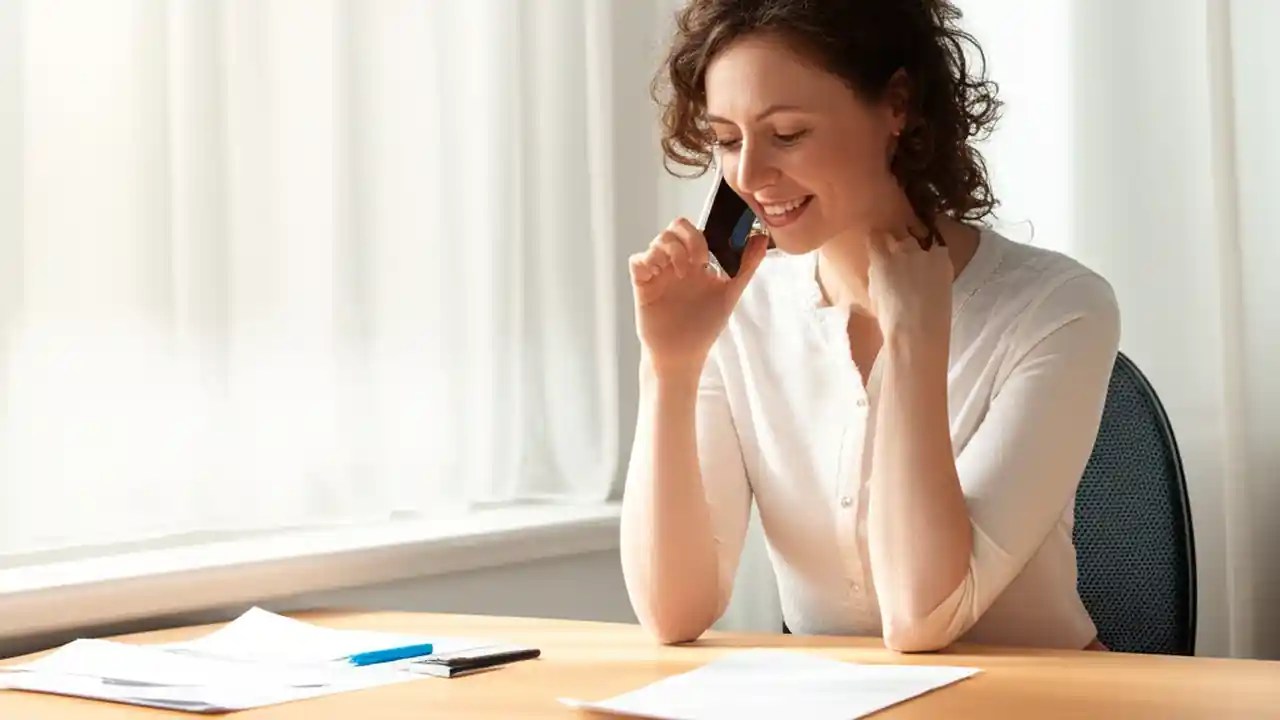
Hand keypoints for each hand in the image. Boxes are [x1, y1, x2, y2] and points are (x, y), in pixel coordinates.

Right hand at [629, 218, 768, 374]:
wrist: (684, 353)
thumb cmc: (704, 326)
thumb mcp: (730, 293)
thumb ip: (746, 266)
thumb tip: (762, 239)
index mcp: (695, 262)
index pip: (694, 230)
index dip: (701, 235)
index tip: (710, 257)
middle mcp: (676, 263)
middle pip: (674, 228)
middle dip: (688, 239)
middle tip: (698, 262)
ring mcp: (658, 272)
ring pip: (657, 240)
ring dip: (671, 251)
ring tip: (682, 273)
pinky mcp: (642, 284)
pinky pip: (637, 260)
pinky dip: (648, 260)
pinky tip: (659, 274)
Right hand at [866, 229, 953, 340]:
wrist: (917, 330)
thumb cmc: (890, 320)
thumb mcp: (874, 295)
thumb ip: (876, 276)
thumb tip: (879, 268)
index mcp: (878, 261)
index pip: (875, 236)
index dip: (878, 238)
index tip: (880, 240)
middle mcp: (899, 251)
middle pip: (899, 238)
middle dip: (900, 245)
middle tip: (903, 259)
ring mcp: (921, 253)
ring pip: (918, 243)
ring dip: (918, 251)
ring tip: (922, 267)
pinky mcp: (940, 259)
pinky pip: (938, 250)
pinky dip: (937, 257)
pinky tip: (937, 270)